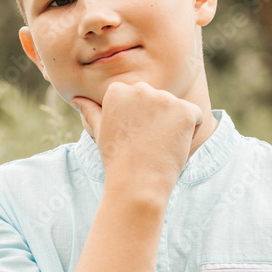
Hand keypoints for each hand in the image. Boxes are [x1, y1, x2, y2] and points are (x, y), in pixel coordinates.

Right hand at [72, 82, 202, 201]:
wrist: (137, 183)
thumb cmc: (117, 160)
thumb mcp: (101, 132)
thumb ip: (92, 111)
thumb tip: (77, 99)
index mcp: (117, 90)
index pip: (139, 100)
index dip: (140, 123)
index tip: (132, 139)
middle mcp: (140, 88)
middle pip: (158, 102)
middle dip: (157, 121)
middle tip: (145, 144)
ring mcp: (164, 98)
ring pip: (177, 110)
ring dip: (173, 127)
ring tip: (158, 147)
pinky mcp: (184, 110)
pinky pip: (194, 118)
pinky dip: (189, 133)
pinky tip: (174, 146)